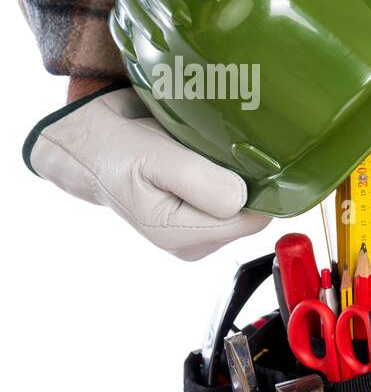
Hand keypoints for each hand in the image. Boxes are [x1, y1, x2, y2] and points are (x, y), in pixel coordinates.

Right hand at [26, 86, 268, 259]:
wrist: (95, 148)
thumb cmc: (118, 151)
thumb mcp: (151, 156)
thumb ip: (196, 180)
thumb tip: (241, 197)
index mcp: (178, 235)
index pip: (248, 220)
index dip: (255, 189)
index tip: (240, 157)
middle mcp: (193, 242)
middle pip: (251, 214)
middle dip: (245, 182)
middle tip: (213, 152)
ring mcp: (200, 233)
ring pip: (247, 206)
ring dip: (237, 177)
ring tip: (204, 156)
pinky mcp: (205, 220)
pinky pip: (237, 199)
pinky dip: (231, 177)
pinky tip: (208, 163)